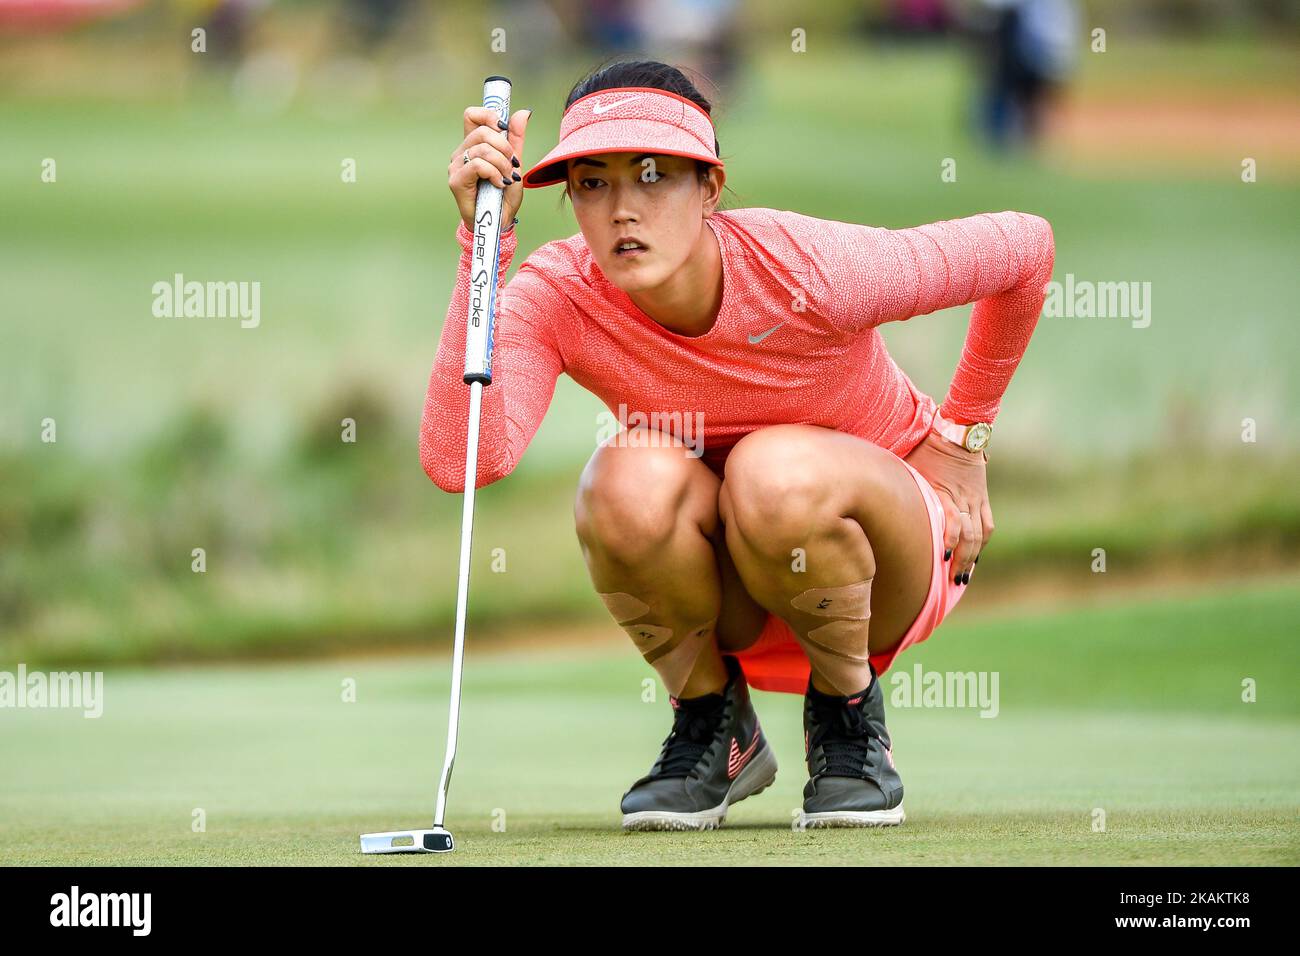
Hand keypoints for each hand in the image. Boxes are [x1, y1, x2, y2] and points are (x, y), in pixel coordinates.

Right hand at [449, 106, 531, 231]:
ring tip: (507, 178)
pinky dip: (494, 173)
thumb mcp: (515, 163)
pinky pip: (478, 165)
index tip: (504, 129)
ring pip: (482, 149)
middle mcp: (461, 153)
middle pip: (482, 131)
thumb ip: (516, 139)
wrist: (499, 222)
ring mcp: (456, 166)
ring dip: (502, 164)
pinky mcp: (456, 180)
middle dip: (504, 148)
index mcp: (473, 145)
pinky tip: (499, 184)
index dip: (488, 115)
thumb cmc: (504, 196)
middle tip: (512, 165)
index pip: (472, 115)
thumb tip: (523, 112)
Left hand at [903, 430, 991, 584]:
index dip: (950, 541)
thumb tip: (872, 496)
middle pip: (969, 535)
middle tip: (952, 581)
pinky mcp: (982, 497)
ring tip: (963, 576)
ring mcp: (975, 498)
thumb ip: (897, 486)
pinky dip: (983, 541)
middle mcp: (963, 498)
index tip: (941, 559)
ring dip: (973, 556)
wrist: (957, 431)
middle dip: (962, 560)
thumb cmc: (925, 447)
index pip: (952, 522)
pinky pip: (987, 523)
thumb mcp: (907, 465)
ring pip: (981, 534)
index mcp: (943, 491)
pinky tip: (975, 556)